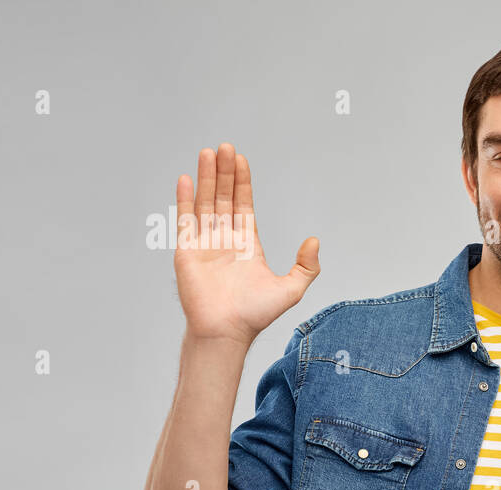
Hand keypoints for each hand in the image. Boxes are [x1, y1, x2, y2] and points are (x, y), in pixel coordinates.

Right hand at [173, 143, 319, 345]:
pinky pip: (186, 219)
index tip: (241, 160)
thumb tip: (314, 240)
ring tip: (208, 153)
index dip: (242, 182)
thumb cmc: (255, 314)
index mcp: (246, 244)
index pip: (243, 205)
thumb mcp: (291, 289)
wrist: (227, 330)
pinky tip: (187, 178)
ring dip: (206, 178)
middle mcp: (224, 240)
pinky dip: (186, 198)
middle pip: (223, 197)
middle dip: (225, 172)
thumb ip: (306, 266)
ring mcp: (204, 244)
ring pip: (205, 203)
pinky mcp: (187, 251)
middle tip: (226, 147)